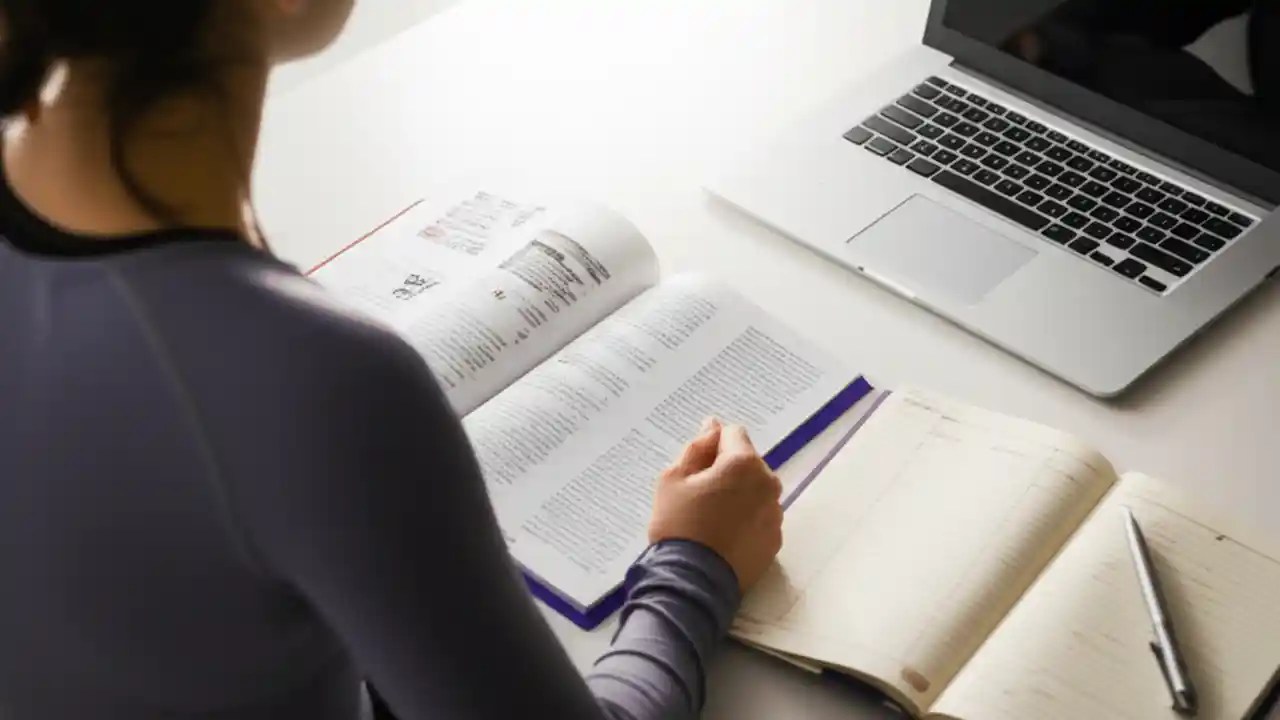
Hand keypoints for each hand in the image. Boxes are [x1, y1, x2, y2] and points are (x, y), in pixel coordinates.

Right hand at [648, 418, 783, 592]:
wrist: (693, 582)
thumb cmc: (679, 526)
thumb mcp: (673, 479)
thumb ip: (696, 448)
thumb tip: (712, 427)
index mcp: (744, 463)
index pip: (732, 433)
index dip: (710, 446)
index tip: (694, 467)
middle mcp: (768, 484)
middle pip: (747, 462)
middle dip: (726, 469)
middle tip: (699, 494)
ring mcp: (775, 514)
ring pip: (755, 490)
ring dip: (738, 494)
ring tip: (711, 518)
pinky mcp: (775, 540)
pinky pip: (760, 517)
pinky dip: (746, 518)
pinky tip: (724, 535)